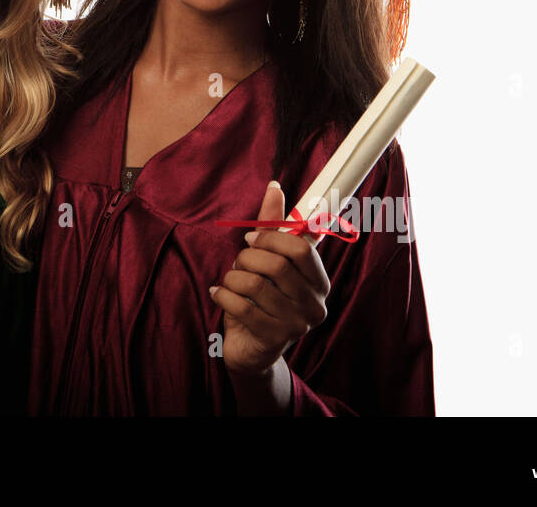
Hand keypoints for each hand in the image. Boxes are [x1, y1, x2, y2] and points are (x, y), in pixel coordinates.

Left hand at [211, 180, 330, 376]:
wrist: (251, 349)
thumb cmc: (260, 299)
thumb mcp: (267, 262)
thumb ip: (272, 227)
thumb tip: (274, 187)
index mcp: (319, 281)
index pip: (302, 249)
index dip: (271, 238)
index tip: (250, 239)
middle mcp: (315, 305)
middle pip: (278, 265)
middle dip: (247, 258)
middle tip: (237, 261)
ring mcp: (297, 325)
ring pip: (256, 285)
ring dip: (233, 277)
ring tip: (228, 281)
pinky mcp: (274, 340)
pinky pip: (242, 307)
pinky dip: (223, 296)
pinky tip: (217, 294)